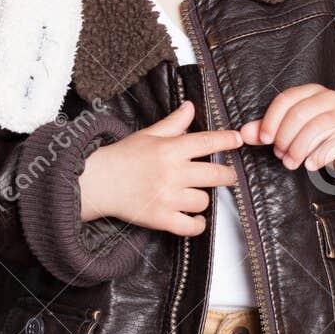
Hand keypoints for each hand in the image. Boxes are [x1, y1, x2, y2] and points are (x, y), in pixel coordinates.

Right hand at [79, 100, 241, 236]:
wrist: (97, 183)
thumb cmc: (122, 158)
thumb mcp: (148, 135)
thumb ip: (173, 123)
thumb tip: (190, 106)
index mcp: (169, 150)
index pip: (206, 142)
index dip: (226, 140)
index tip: (237, 140)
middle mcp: (171, 173)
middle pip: (215, 175)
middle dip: (227, 175)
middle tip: (228, 176)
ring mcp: (167, 198)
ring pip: (203, 200)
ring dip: (203, 198)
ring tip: (195, 195)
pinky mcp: (161, 219)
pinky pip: (190, 226)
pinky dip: (197, 224)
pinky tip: (196, 219)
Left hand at [238, 84, 334, 181]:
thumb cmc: (321, 137)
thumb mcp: (293, 132)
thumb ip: (268, 131)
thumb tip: (243, 134)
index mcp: (312, 92)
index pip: (286, 99)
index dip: (271, 120)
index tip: (264, 139)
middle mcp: (330, 98)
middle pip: (298, 115)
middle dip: (284, 138)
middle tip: (280, 155)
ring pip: (315, 129)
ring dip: (298, 150)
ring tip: (291, 163)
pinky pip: (334, 144)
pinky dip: (318, 156)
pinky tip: (309, 165)